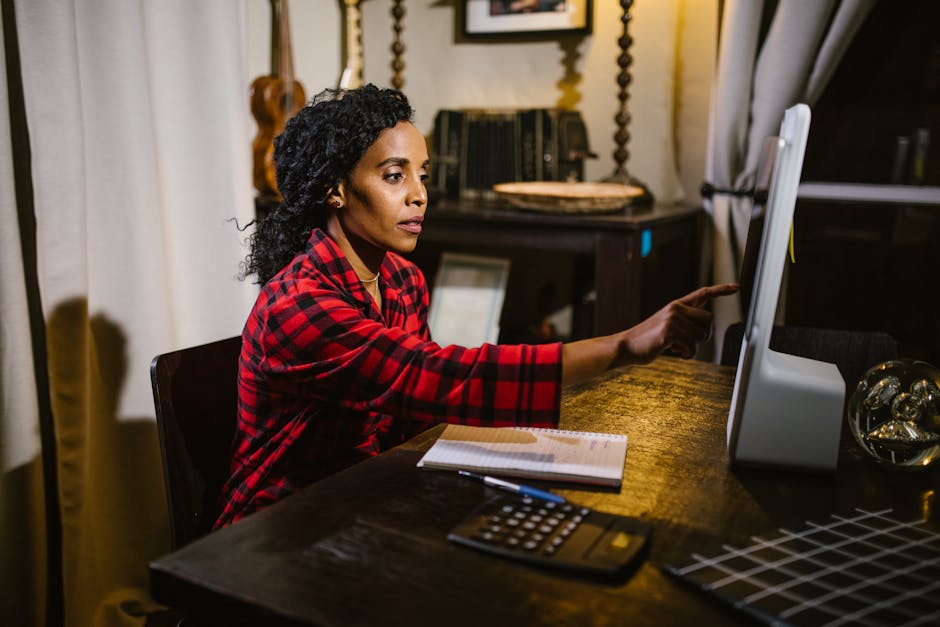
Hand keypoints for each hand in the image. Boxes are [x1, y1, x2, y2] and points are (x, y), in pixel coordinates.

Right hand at [619, 283, 738, 362]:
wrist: (627, 346)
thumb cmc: (648, 339)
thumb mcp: (667, 325)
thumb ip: (685, 323)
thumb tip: (704, 330)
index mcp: (676, 305)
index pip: (703, 293)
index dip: (721, 290)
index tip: (736, 287)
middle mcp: (676, 309)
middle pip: (709, 320)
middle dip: (705, 334)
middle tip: (691, 342)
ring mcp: (672, 320)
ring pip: (702, 335)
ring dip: (694, 347)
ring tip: (681, 348)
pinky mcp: (669, 332)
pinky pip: (691, 346)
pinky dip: (687, 354)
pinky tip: (676, 352)